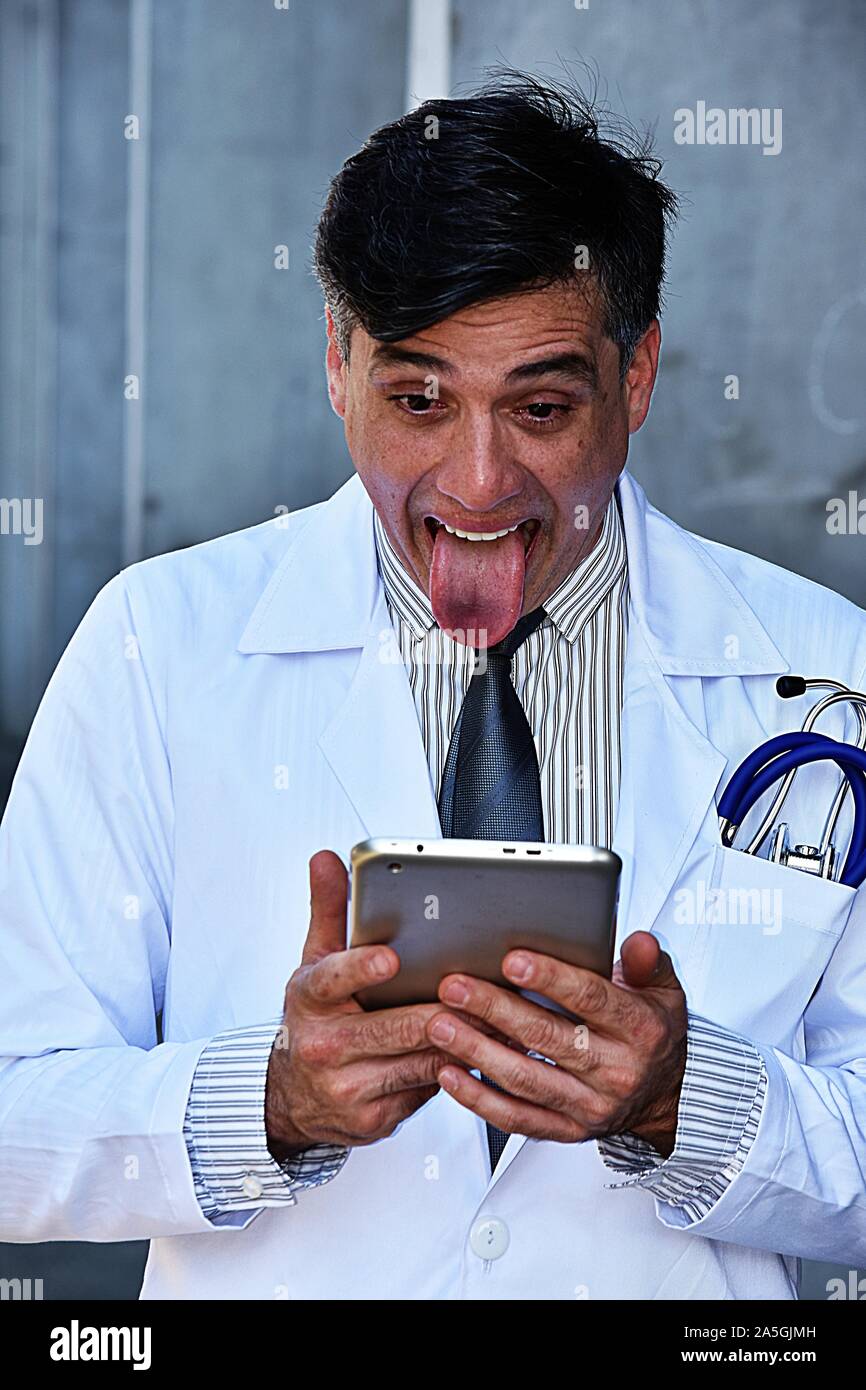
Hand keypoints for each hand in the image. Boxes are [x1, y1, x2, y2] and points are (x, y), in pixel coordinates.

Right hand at [265, 850, 468, 1158]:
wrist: (293, 1097)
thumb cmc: (316, 1020)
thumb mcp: (315, 962)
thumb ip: (329, 909)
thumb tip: (328, 858)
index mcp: (311, 999)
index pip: (333, 979)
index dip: (362, 968)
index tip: (390, 958)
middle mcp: (326, 1045)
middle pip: (399, 1025)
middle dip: (447, 1008)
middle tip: (487, 990)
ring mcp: (350, 1086)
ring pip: (424, 1060)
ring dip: (467, 1039)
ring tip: (502, 1017)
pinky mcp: (375, 1118)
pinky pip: (429, 1090)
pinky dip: (459, 1070)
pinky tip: (484, 1053)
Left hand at [425, 932, 687, 1158]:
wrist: (668, 1096)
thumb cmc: (654, 1033)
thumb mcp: (664, 991)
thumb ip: (646, 963)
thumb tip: (637, 940)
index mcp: (640, 1030)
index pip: (591, 999)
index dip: (550, 979)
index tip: (510, 961)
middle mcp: (615, 1070)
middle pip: (547, 1037)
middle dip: (495, 1009)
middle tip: (455, 987)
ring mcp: (589, 1105)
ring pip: (526, 1079)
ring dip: (477, 1051)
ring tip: (441, 1025)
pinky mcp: (568, 1130)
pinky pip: (518, 1118)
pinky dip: (479, 1099)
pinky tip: (450, 1074)